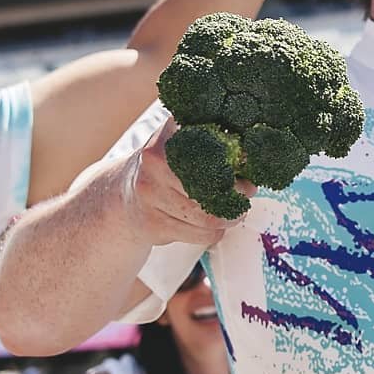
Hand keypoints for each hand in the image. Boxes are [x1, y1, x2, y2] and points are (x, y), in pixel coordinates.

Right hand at [120, 117, 249, 251]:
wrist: (121, 198)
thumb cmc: (164, 169)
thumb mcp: (177, 144)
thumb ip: (208, 141)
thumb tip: (252, 158)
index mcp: (164, 138)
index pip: (207, 149)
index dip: (232, 162)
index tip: (245, 167)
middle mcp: (153, 164)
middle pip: (211, 185)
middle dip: (237, 194)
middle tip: (247, 194)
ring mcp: (150, 196)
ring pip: (208, 216)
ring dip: (229, 217)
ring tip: (234, 212)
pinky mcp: (153, 225)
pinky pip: (200, 235)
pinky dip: (214, 233)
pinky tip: (213, 225)